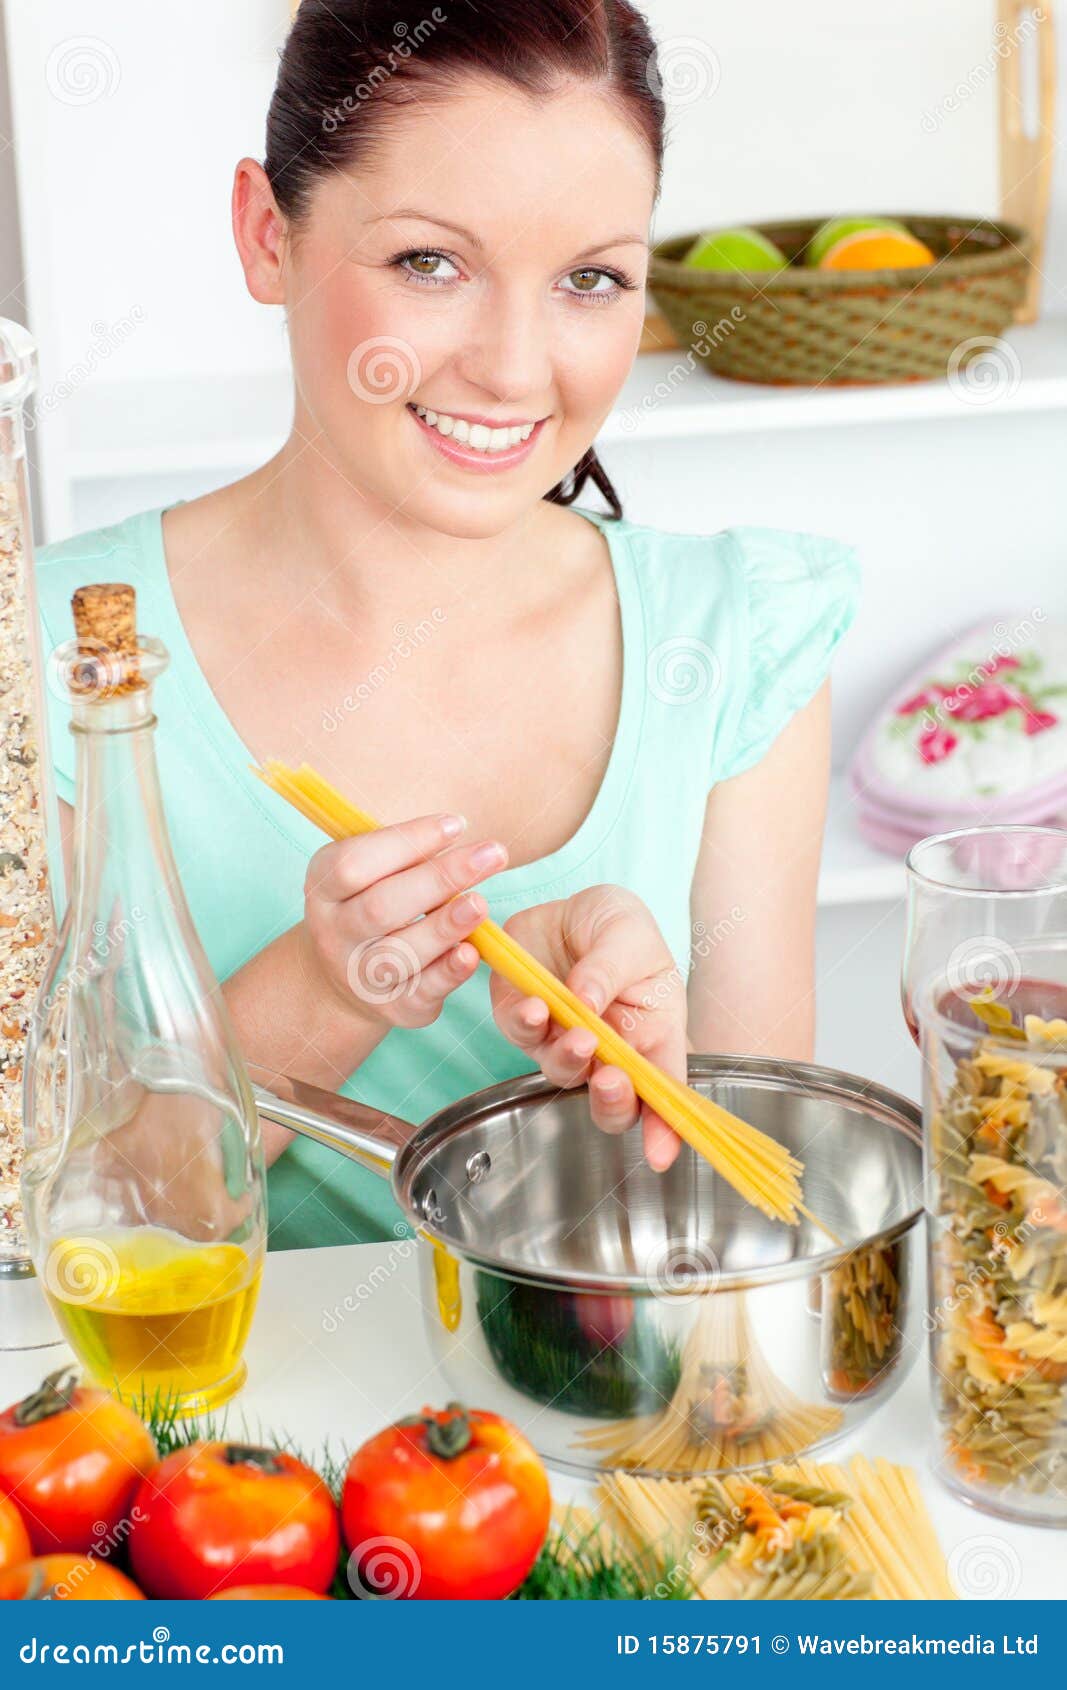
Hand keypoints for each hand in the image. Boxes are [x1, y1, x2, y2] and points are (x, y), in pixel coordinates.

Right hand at [301, 812, 507, 1028]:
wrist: (345, 977)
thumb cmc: (370, 902)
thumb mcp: (370, 873)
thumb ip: (403, 856)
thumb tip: (459, 836)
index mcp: (324, 888)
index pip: (355, 863)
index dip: (405, 842)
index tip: (457, 823)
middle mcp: (335, 933)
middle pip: (381, 907)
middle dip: (440, 878)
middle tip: (492, 853)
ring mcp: (360, 975)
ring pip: (400, 953)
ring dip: (443, 927)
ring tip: (480, 903)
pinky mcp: (393, 1008)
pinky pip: (423, 991)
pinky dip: (448, 972)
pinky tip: (471, 952)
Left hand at [489, 885, 687, 1169]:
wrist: (564, 903)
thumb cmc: (614, 924)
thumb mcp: (629, 931)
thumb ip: (611, 967)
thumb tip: (586, 1001)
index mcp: (653, 1032)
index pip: (664, 1088)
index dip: (665, 1127)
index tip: (660, 1156)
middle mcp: (611, 1047)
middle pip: (614, 1101)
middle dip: (613, 1101)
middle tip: (612, 1080)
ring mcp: (564, 1039)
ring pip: (565, 1072)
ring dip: (571, 1059)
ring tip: (579, 1033)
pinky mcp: (522, 1019)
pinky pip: (522, 1033)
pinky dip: (528, 1022)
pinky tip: (534, 1004)